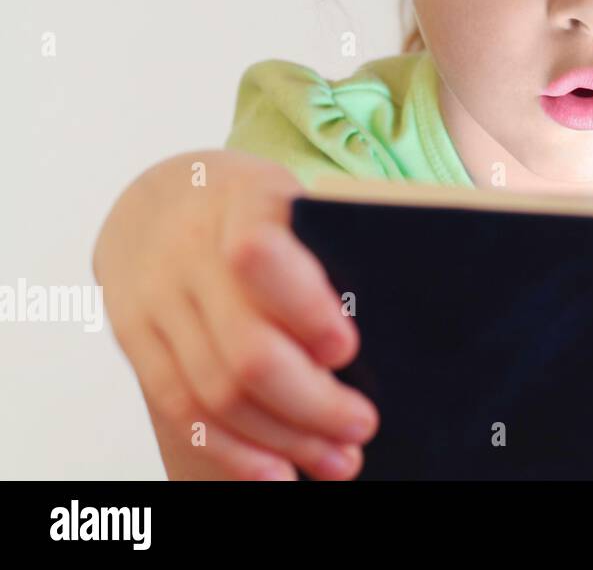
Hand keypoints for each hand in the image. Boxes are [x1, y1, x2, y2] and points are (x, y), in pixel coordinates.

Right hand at [94, 150, 377, 478]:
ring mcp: (155, 298)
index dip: (305, 308)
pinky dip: (233, 450)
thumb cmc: (252, 206)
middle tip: (363, 426)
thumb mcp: (292, 200)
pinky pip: (180, 408)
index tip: (347, 350)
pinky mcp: (134, 339)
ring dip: (283, 438)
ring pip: (216, 391)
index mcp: (241, 200)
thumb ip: (326, 250)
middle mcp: (189, 251)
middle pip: (245, 348)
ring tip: (337, 460)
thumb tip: (381, 335)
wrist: (160, 198)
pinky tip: (277, 471)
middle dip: (312, 402)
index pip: (260, 256)